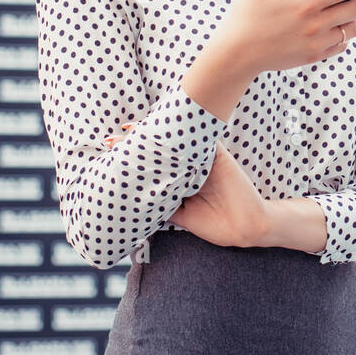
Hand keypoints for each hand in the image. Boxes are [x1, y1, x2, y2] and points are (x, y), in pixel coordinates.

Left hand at [104, 128, 268, 247]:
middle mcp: (192, 167)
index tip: (111, 156)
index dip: (135, 160)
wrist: (245, 228)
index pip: (155, 167)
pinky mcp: (217, 156)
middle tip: (110, 140)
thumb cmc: (217, 224)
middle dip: (137, 144)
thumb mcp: (182, 216)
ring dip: (153, 134)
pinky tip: (162, 126)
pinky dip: (182, 131)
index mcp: (183, 181)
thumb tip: (136, 202)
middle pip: (162, 152)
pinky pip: (198, 139)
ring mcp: (204, 160)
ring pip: (176, 142)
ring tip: (129, 130)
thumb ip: (163, 205)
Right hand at [216, 0, 355, 75]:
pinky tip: (331, 22)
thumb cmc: (246, 16)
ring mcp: (317, 44)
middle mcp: (316, 25)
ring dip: (354, 14)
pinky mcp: (315, 57)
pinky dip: (344, 31)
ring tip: (340, 4)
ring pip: (354, 27)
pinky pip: (343, 44)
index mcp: (305, 3)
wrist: (235, 55)